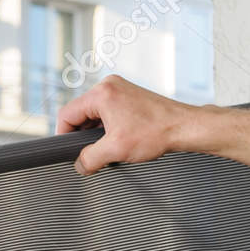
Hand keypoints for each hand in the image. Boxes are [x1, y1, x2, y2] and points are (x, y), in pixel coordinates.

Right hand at [55, 75, 199, 174]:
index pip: (67, 114)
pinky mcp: (130, 96)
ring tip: (109, 147)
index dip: (64, 135)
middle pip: (80, 113)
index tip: (70, 152)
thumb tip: (80, 165)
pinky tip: (118, 140)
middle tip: (91, 154)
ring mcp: (120, 89)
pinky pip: (108, 112)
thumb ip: (90, 159)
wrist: (185, 127)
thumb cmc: (157, 132)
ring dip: (97, 133)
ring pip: (94, 114)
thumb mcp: (116, 150)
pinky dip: (108, 128)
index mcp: (102, 93)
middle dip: (83, 136)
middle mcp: (109, 85)